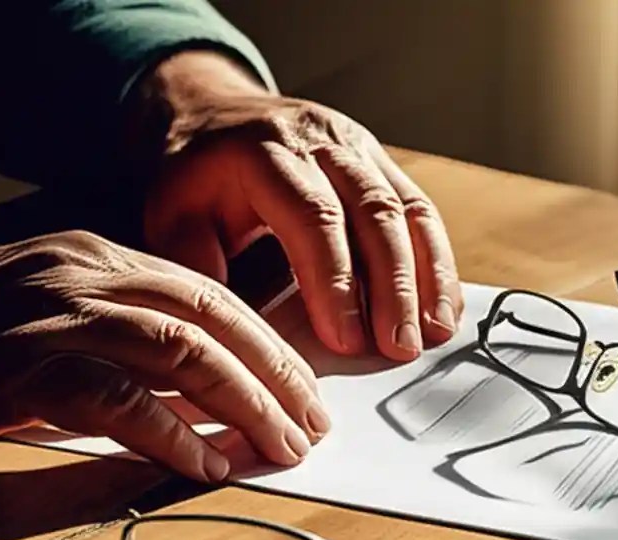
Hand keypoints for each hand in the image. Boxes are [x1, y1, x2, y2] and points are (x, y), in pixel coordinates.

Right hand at [0, 233, 325, 482]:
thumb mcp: (48, 321)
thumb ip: (118, 345)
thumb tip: (197, 402)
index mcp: (95, 257)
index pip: (207, 292)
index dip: (264, 343)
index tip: (300, 389)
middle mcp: (83, 271)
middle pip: (211, 314)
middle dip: (274, 373)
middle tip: (312, 424)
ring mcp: (53, 312)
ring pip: (181, 348)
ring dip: (241, 402)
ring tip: (278, 446)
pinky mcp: (21, 364)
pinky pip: (118, 397)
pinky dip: (171, 433)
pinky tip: (205, 462)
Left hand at [135, 51, 463, 361]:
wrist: (215, 113)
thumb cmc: (196, 175)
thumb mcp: (173, 213)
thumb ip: (195, 265)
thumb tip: (231, 326)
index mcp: (266, 152)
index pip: (313, 218)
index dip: (335, 281)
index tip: (345, 340)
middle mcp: (321, 141)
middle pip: (373, 213)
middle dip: (392, 287)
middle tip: (399, 348)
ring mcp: (359, 147)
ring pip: (407, 209)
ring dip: (426, 277)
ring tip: (434, 334)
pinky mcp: (382, 161)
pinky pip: (420, 209)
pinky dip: (437, 261)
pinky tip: (444, 306)